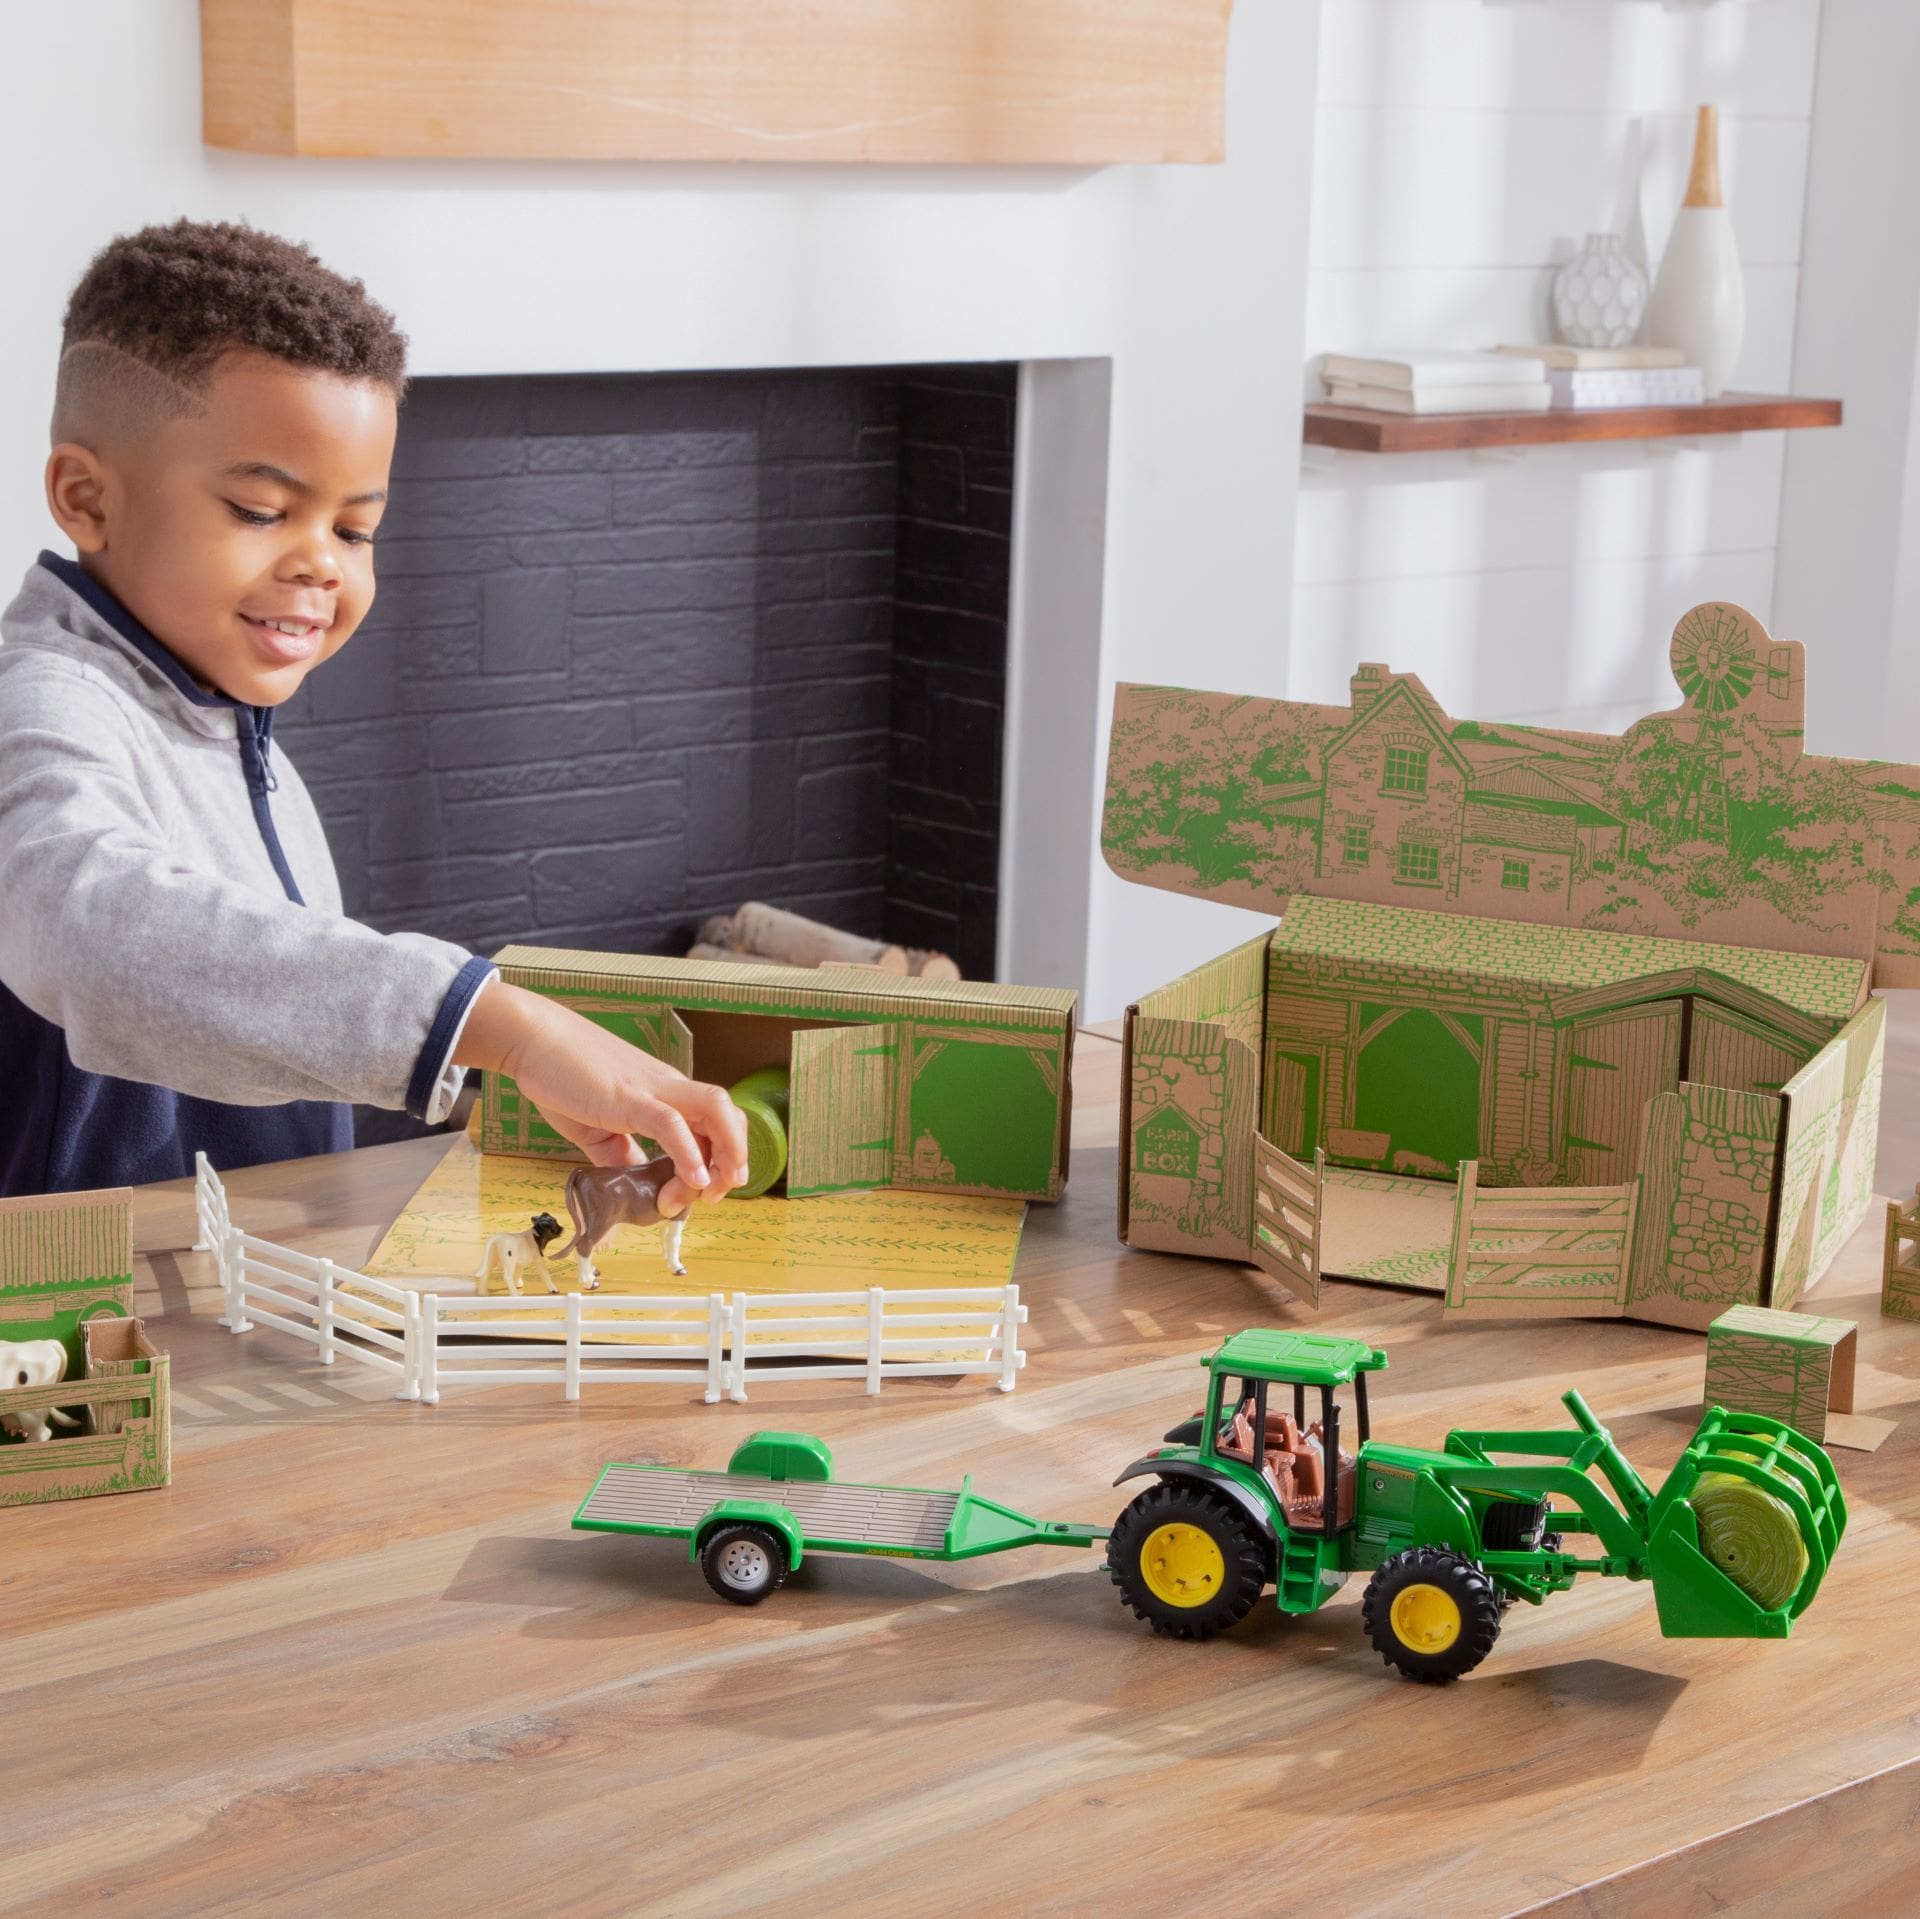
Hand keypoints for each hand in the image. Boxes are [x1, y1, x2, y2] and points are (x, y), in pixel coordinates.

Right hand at [455, 979, 750, 1209]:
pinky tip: (695, 1180)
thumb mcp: (597, 1127)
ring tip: (714, 1188)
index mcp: (665, 1096)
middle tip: (712, 1196)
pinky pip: (670, 1124)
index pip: (715, 1125)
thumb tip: (634, 1187)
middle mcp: (669, 1089)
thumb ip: (619, 1156)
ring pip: (715, 1112)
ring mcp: (653, 1090)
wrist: (532, 1039)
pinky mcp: (629, 1097)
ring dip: (727, 1152)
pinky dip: (689, 1153)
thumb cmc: (562, 1076)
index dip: (719, 1161)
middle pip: (727, 1117)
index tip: (698, 1194)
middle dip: (733, 1159)